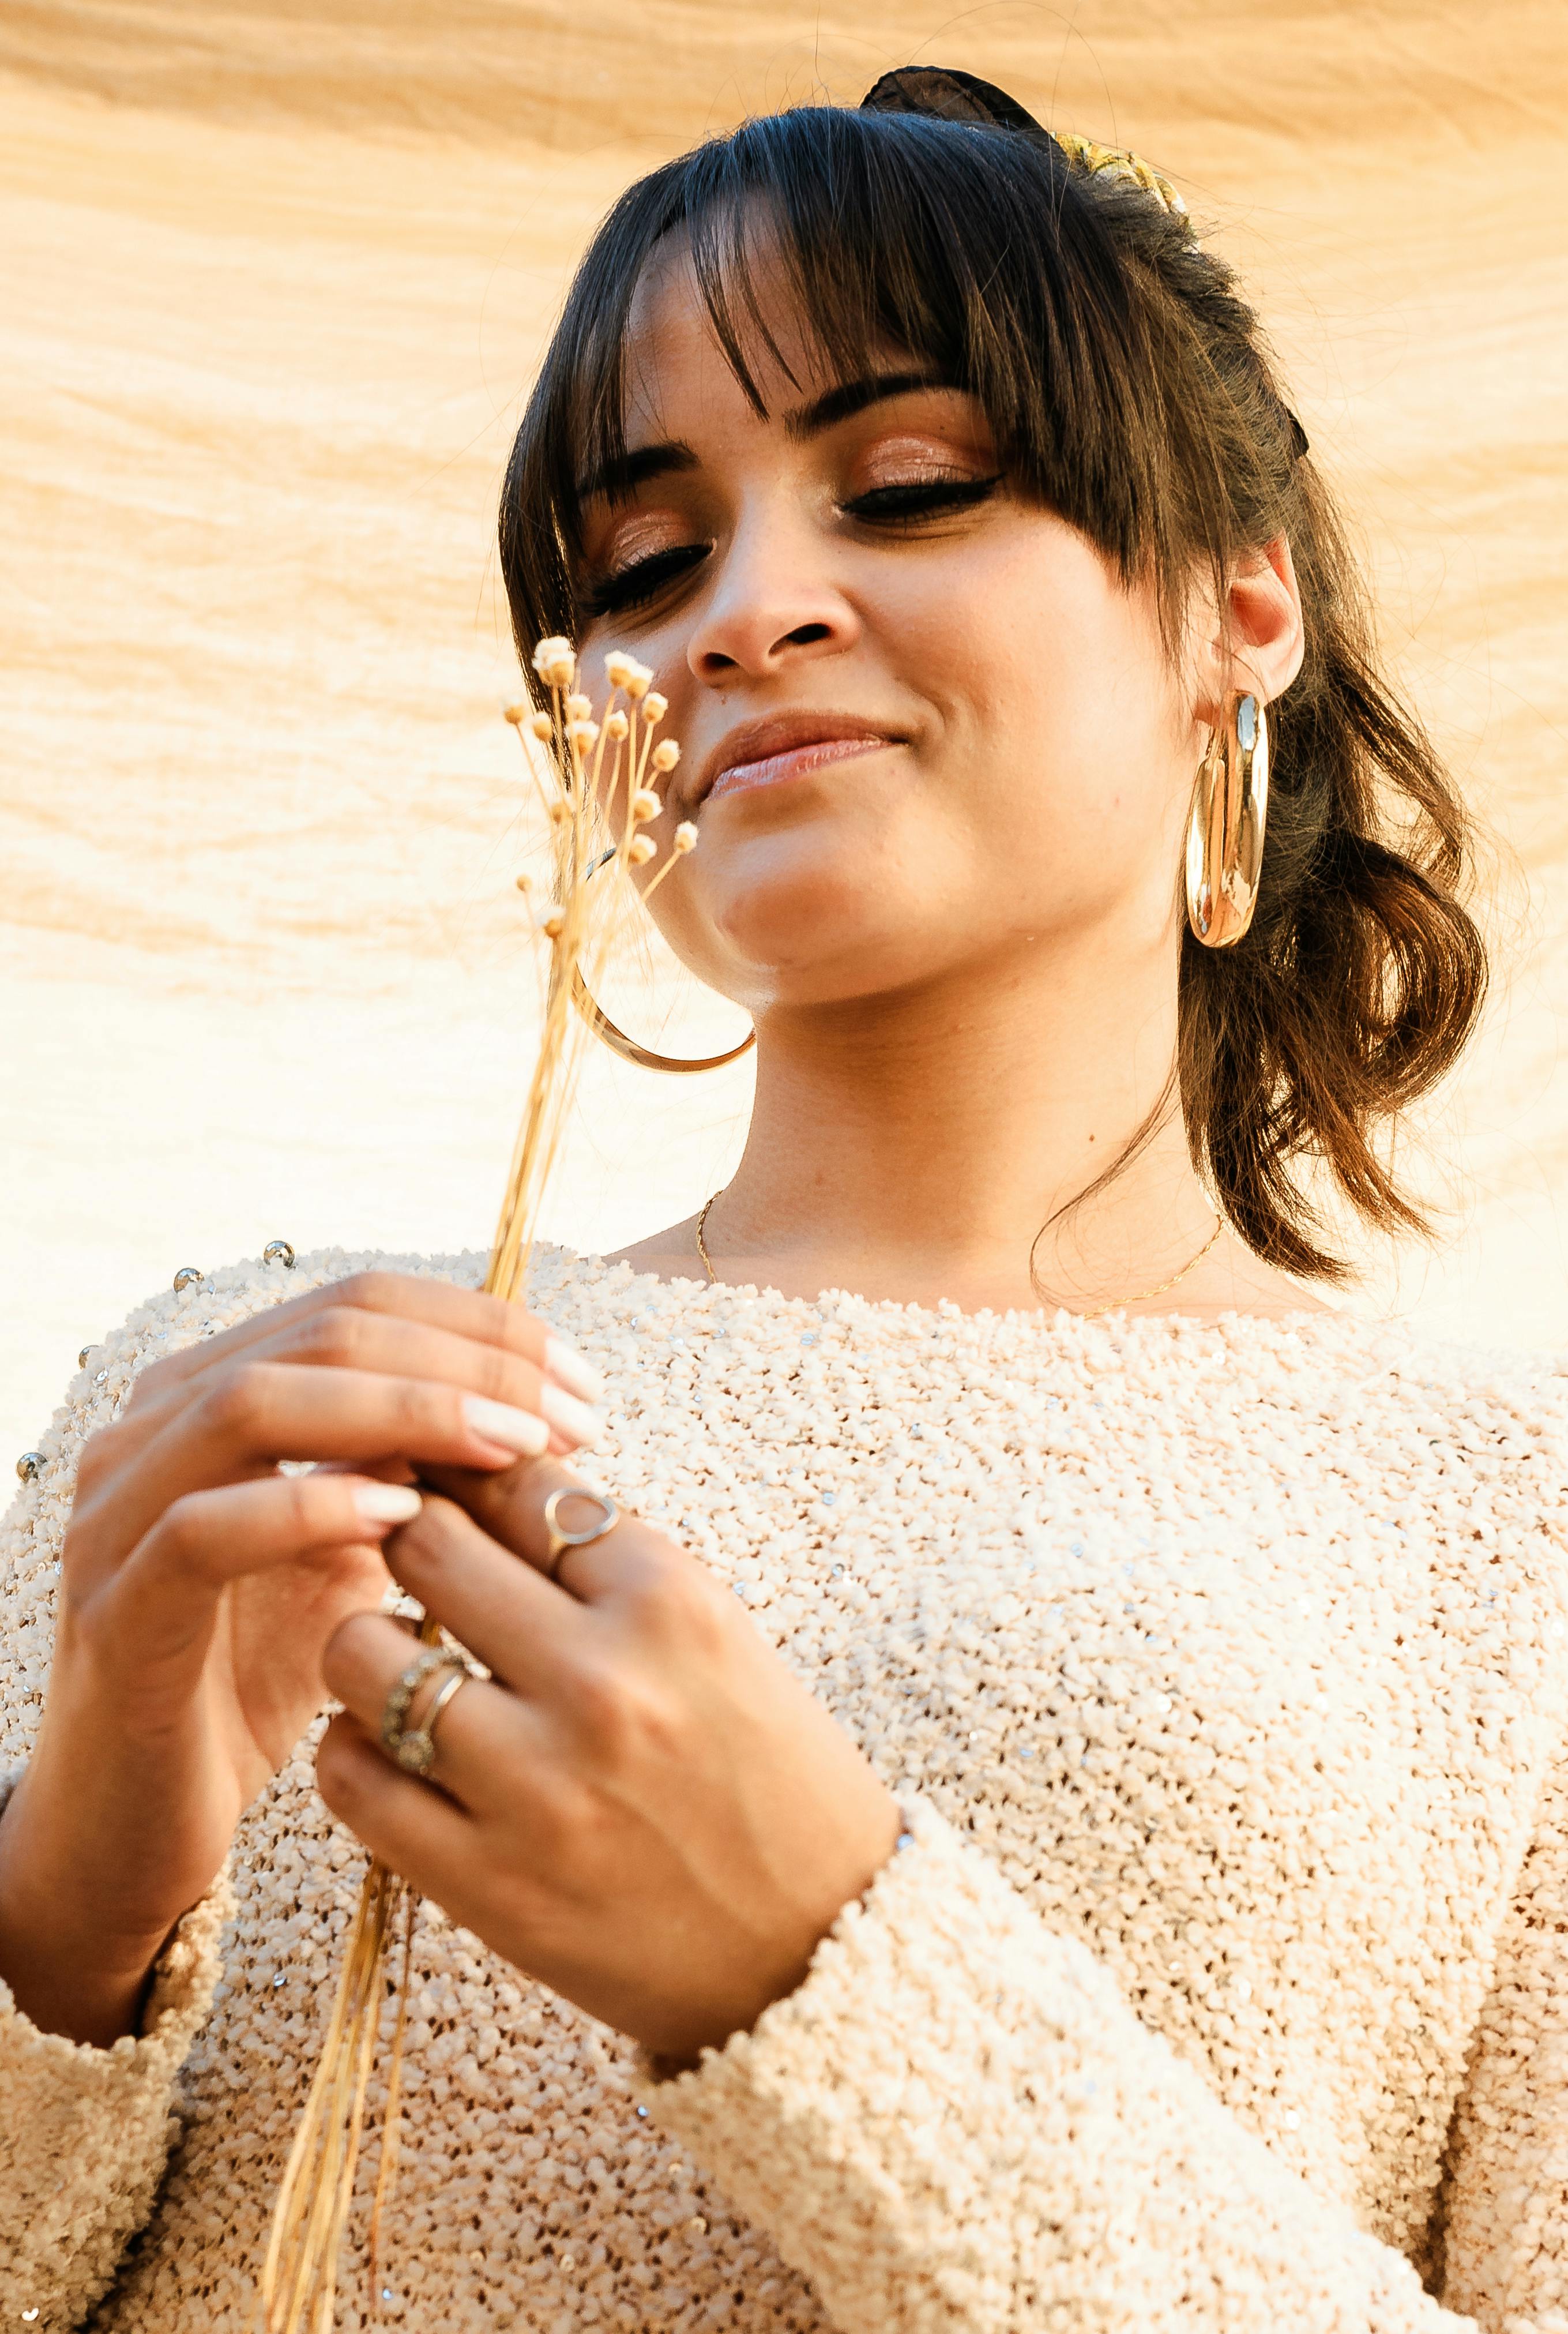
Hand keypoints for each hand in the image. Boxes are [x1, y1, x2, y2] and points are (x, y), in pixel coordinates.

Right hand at [0, 1272, 604, 2046]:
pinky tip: (404, 1517)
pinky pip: (204, 1531)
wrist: (136, 1824)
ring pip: (254, 1402)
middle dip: (463, 1362)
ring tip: (512, 1449)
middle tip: (570, 1417)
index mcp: (210, 1393)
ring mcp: (119, 1513)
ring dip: (403, 1412)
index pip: (358, 1304)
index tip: (580, 1386)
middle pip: (320, 1332)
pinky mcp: (116, 1610)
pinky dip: (308, 1508)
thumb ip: (411, 1476)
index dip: (480, 1330)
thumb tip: (535, 1417)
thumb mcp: (352, 1557)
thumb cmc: (259, 1681)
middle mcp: (152, 1429)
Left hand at [316, 1458, 901, 2063]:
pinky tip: (391, 1747)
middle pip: (424, 1542)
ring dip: (366, 1645)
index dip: (468, 1465)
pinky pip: (351, 1779)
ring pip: (360, 1654)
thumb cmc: (766, 1776)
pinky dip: (353, 1749)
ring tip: (398, 1661)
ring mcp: (536, 1786)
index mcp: (671, 1602)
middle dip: (406, 1534)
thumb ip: (605, 1565)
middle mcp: (600, 1682)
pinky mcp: (487, 1884)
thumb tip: (484, 1481)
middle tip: (412, 1559)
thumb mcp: (713, 1636)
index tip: (445, 1470)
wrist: (818, 1949)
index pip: (519, 1482)